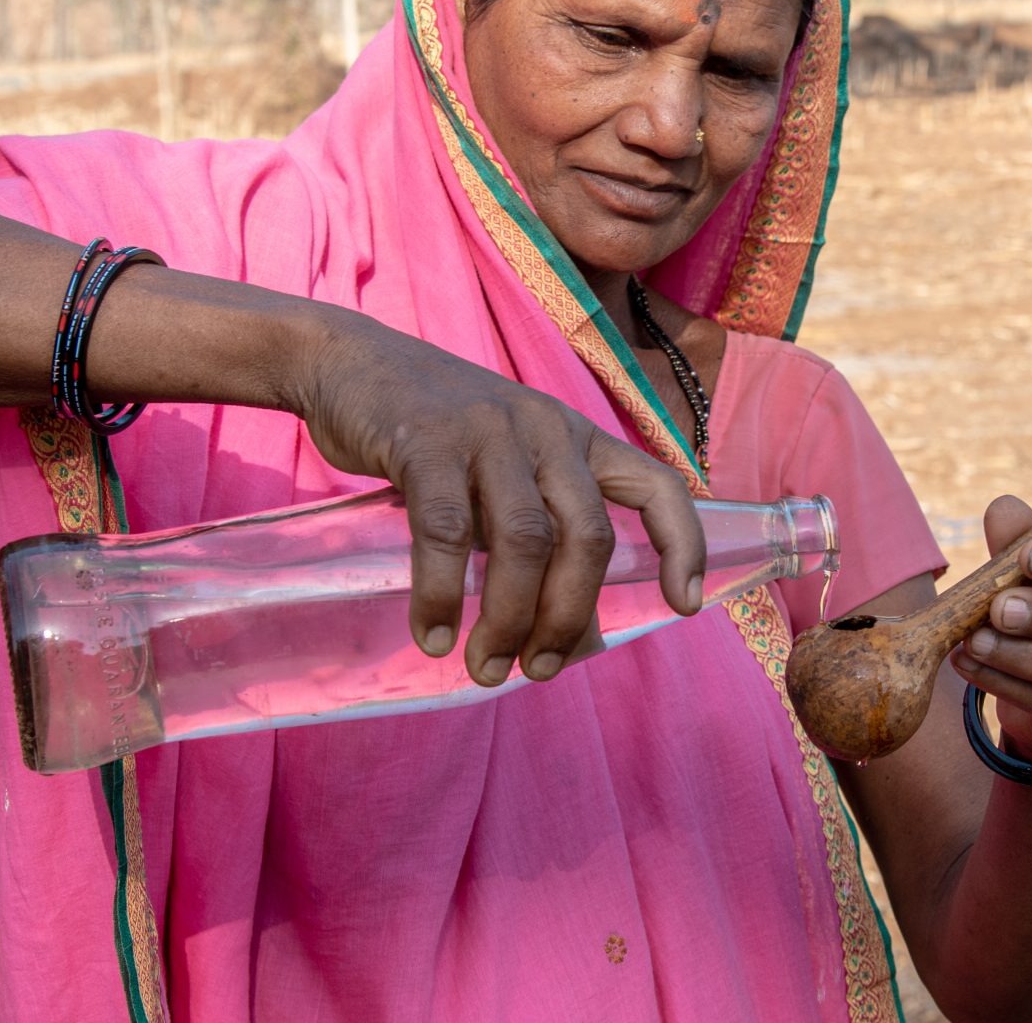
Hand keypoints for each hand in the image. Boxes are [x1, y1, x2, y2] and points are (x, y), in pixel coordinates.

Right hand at [294, 309, 704, 688]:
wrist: (349, 363)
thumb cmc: (432, 432)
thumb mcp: (504, 461)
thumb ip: (534, 520)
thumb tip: (556, 627)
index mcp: (575, 437)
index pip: (656, 485)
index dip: (681, 546)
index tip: (683, 607)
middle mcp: (545, 428)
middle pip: (586, 536)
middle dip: (568, 616)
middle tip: (537, 668)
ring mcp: (488, 431)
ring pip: (524, 540)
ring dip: (509, 618)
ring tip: (484, 667)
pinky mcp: (427, 441)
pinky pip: (446, 532)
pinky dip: (442, 594)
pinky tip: (433, 634)